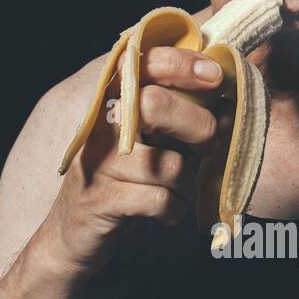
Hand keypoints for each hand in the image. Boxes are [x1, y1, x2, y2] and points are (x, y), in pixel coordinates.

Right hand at [44, 46, 224, 276]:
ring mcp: (97, 162)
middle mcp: (99, 126)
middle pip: (156, 105)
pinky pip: (160, 200)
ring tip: (175, 191)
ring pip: (168, 164)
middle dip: (198, 128)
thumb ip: (176, 119)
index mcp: (111, 102)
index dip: (182, 64)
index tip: (214, 77)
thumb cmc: (122, 183)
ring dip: (185, 184)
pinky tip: (166, 214)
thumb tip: (226, 104)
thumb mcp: (146, 143)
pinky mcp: (100, 199)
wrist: (72, 235)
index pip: (143, 62)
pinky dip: (174, 211)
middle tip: (206, 147)